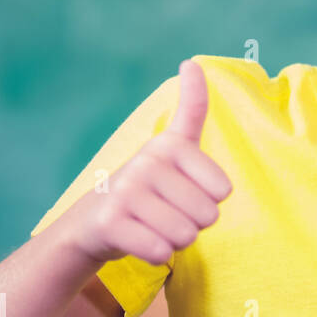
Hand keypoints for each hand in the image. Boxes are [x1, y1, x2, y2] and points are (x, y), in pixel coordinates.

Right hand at [63, 59, 232, 265]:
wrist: (92, 224)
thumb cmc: (148, 189)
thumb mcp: (172, 148)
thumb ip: (190, 108)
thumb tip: (192, 62)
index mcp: (171, 144)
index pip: (224, 189)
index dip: (213, 200)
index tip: (186, 187)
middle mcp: (148, 161)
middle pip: (209, 215)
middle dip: (194, 223)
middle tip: (167, 213)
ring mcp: (127, 190)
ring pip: (186, 235)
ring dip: (176, 240)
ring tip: (154, 225)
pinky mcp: (111, 221)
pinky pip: (160, 250)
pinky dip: (157, 254)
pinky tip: (140, 240)